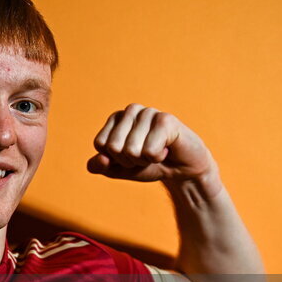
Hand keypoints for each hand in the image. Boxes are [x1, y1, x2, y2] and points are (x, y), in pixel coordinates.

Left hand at [87, 104, 217, 189]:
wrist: (181, 170)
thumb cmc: (148, 164)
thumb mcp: (118, 169)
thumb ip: (100, 166)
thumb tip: (100, 159)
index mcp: (116, 118)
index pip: (100, 144)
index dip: (115, 158)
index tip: (131, 156)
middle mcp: (131, 110)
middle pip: (113, 147)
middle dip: (129, 160)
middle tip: (145, 155)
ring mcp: (149, 112)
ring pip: (130, 150)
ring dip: (144, 160)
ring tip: (157, 151)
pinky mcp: (166, 120)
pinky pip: (148, 151)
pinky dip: (157, 158)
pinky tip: (167, 149)